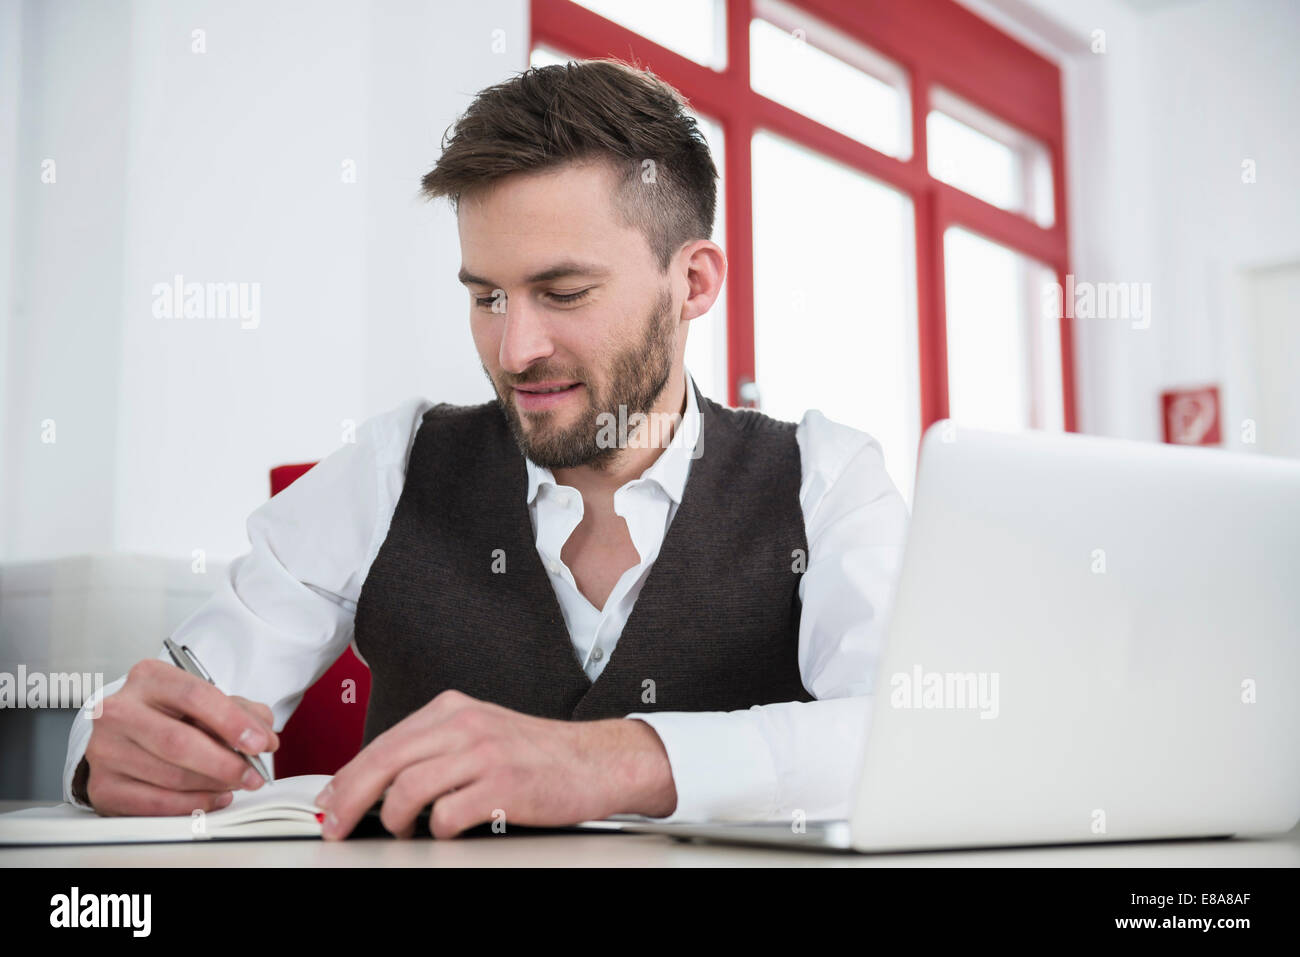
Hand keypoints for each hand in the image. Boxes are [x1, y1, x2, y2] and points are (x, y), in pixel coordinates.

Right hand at [78, 657, 278, 815]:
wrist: (127, 733)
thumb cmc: (172, 714)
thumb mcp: (206, 701)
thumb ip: (241, 712)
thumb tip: (264, 737)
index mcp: (148, 677)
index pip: (194, 696)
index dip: (232, 722)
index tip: (259, 743)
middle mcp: (118, 710)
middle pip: (178, 741)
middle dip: (225, 763)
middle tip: (254, 775)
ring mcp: (105, 749)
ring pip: (170, 776)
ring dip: (212, 785)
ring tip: (236, 784)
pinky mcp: (102, 785)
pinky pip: (155, 803)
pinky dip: (192, 804)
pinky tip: (214, 798)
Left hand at [314, 689, 676, 839]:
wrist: (596, 761)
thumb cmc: (537, 755)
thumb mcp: (480, 734)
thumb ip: (434, 750)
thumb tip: (378, 783)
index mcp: (453, 708)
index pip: (383, 742)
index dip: (347, 777)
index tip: (329, 802)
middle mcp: (465, 725)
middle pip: (384, 762)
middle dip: (349, 799)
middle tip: (336, 825)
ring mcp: (483, 754)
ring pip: (407, 790)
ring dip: (395, 820)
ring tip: (404, 832)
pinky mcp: (503, 786)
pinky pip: (447, 815)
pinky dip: (438, 830)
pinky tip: (447, 831)